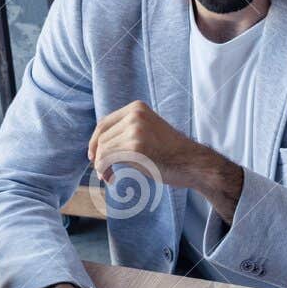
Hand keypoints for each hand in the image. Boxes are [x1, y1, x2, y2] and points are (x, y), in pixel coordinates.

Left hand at [88, 101, 233, 209]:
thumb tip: (97, 145)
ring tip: (108, 177)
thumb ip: (126, 131)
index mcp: (137, 108)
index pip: (103, 123)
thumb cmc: (171, 153)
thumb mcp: (147, 132)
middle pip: (101, 138)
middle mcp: (135, 115)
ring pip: (103, 150)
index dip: (94, 142)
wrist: (193, 163)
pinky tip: (112, 180)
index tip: (93, 157)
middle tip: (103, 172)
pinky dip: (105, 171)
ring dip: (102, 167)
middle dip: (98, 157)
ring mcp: (135, 130)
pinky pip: (107, 159)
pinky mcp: (136, 147)